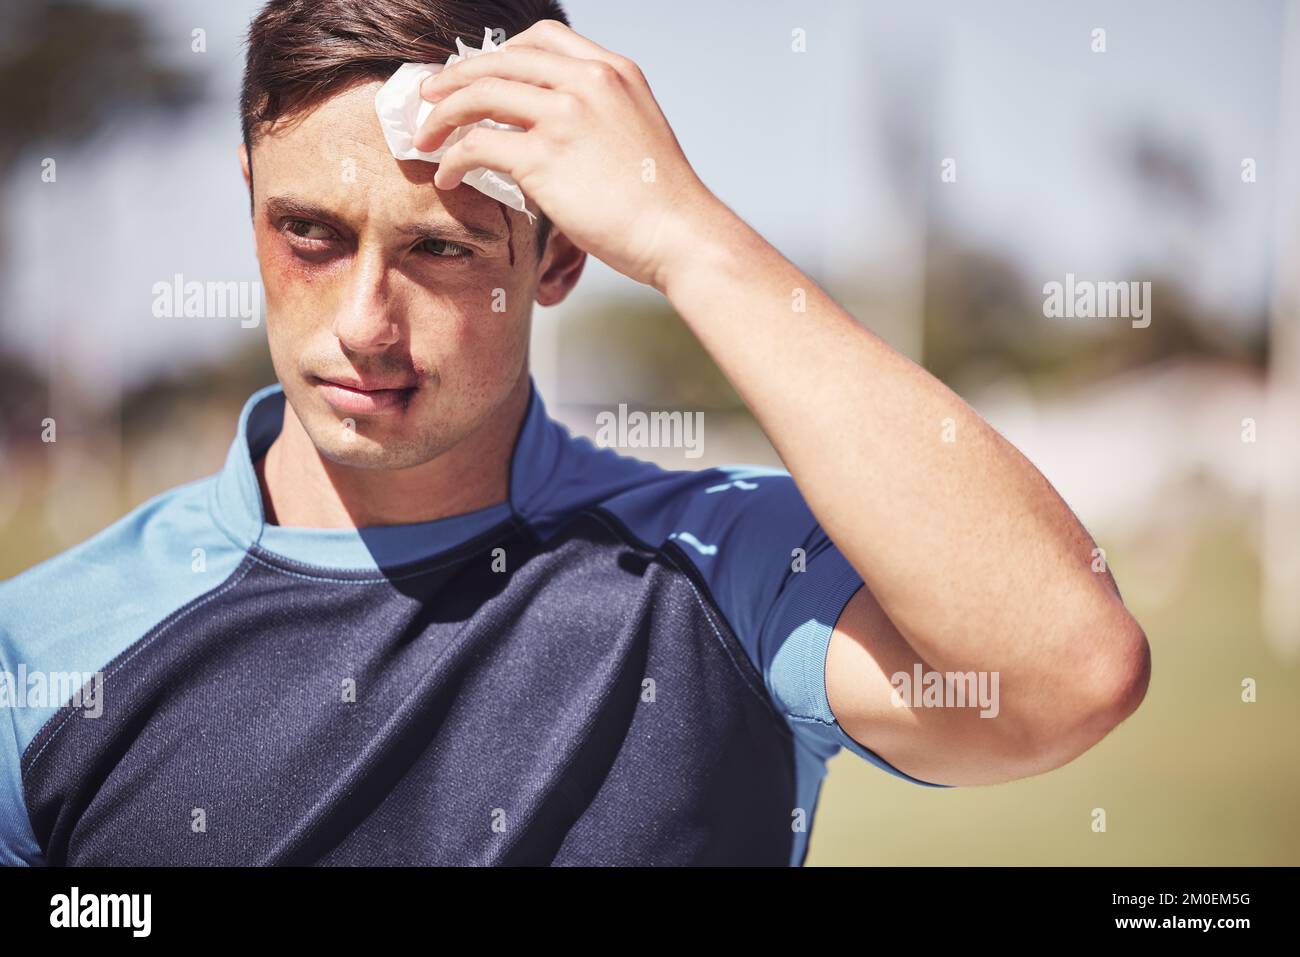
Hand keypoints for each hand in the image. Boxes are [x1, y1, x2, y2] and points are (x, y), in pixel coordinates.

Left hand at [412, 19, 721, 289]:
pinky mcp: (545, 157)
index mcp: (614, 72)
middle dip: (457, 78)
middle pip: (502, 61)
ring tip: (427, 138)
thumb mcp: (638, 131)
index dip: (500, 54)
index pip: (543, 39)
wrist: (680, 234)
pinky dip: (453, 159)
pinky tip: (449, 175)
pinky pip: (477, 146)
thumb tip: (549, 129)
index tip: (477, 75)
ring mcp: (565, 116)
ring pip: (480, 95)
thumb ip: (598, 115)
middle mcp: (588, 82)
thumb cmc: (660, 200)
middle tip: (430, 98)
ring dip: (443, 116)